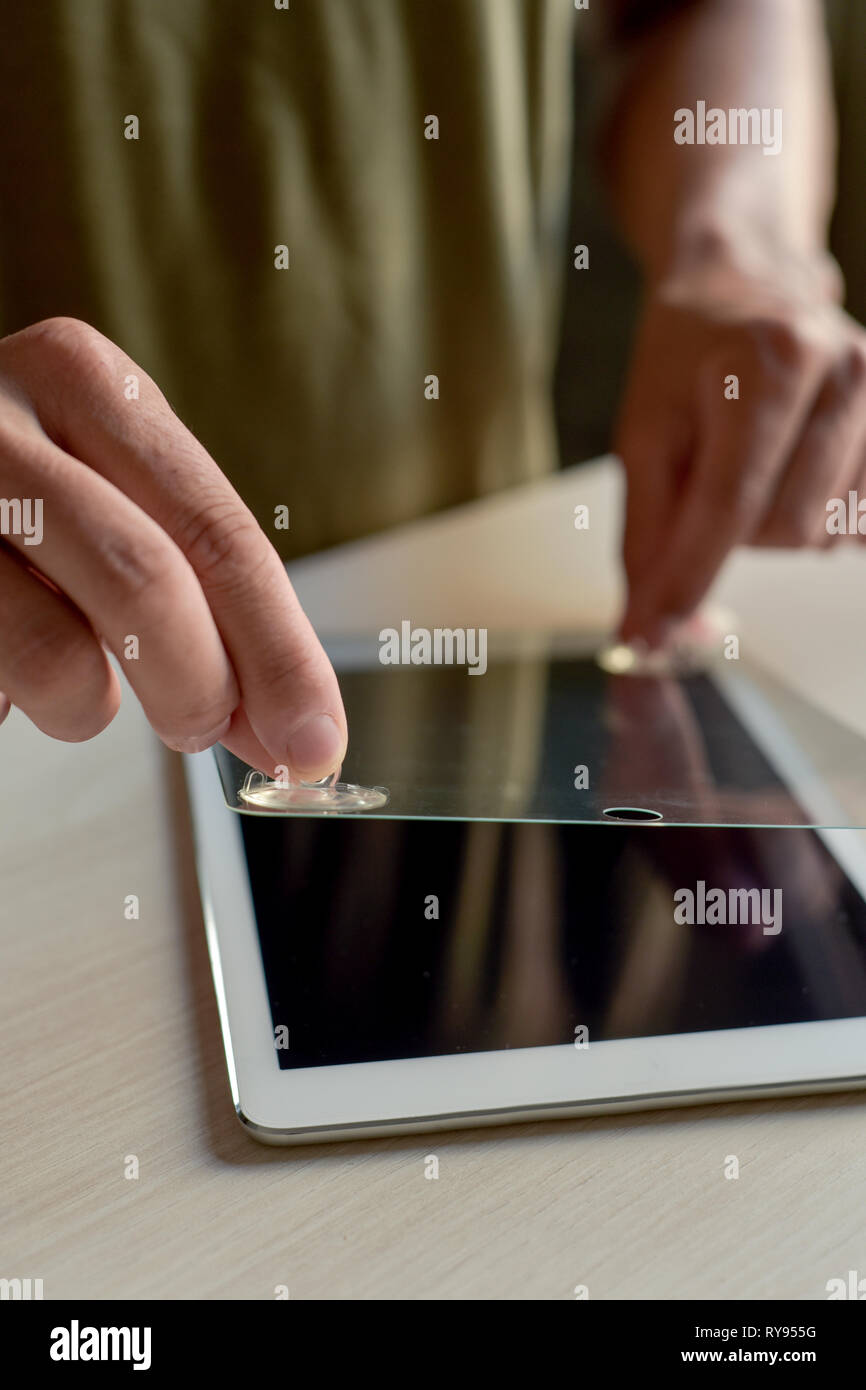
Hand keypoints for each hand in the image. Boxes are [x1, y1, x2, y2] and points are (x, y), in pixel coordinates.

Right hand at [0, 317, 346, 777]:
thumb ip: (200, 595)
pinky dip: (16, 704)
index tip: (315, 736)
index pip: (217, 532)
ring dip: (90, 710)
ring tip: (81, 691)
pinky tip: (8, 667)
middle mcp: (0, 418)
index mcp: (87, 382)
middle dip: (200, 686)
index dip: (280, 652)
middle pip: (146, 581)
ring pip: (54, 656)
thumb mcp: (112, 500)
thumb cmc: (14, 501)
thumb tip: (288, 728)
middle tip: (206, 729)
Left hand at [616, 251, 865, 645]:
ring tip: (757, 467)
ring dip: (774, 526)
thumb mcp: (644, 433)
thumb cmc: (688, 358)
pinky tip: (796, 474)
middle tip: (712, 482)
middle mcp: (843, 373)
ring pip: (822, 533)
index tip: (652, 631)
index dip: (689, 577)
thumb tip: (642, 627)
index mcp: (769, 364)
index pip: (729, 502)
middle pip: (782, 527)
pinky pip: (858, 524)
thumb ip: (645, 533)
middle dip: (733, 533)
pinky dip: (816, 519)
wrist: (747, 283)